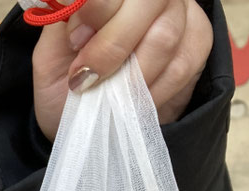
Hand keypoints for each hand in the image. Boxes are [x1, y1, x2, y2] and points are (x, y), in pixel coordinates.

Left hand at [32, 0, 212, 141]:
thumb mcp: (50, 56)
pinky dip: (152, 90)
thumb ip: (59, 26)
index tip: (76, 42)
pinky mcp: (198, 42)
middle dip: (113, 46)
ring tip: (107, 93)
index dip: (97, 11)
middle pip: (149, 1)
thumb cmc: (66, 83)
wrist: (88, 120)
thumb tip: (66, 2)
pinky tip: (132, 100)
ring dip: (130, 75)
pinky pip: (182, 64)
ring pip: (165, 36)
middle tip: (89, 77)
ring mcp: (181, 13)